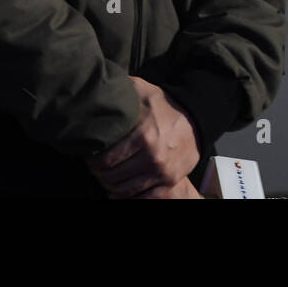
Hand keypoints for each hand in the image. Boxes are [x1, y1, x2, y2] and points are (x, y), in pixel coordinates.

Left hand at [86, 76, 200, 197]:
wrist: (197, 118)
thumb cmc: (164, 105)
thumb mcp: (142, 91)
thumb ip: (120, 91)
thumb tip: (97, 90)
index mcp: (143, 135)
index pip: (105, 159)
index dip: (92, 159)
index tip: (90, 154)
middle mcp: (153, 156)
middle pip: (111, 176)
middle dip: (99, 172)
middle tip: (95, 165)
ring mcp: (162, 171)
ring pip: (123, 190)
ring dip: (110, 184)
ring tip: (107, 174)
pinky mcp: (170, 180)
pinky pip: (140, 196)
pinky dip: (126, 194)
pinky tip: (120, 186)